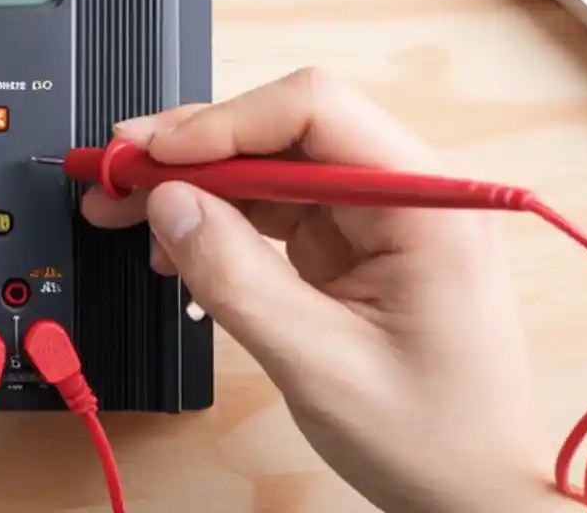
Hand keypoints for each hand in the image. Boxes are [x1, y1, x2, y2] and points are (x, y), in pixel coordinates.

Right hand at [84, 68, 578, 512]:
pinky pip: (273, 209)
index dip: (222, 123)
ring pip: (269, 167)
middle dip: (193, 151)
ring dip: (195, 185)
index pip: (314, 112)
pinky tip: (175, 241)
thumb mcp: (318, 361)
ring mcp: (377, 217)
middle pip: (283, 132)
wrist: (470, 491)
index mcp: (425, 205)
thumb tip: (168, 204)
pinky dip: (218, 220)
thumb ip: (236, 277)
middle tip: (116, 174)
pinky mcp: (353, 243)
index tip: (153, 155)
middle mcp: (405, 193)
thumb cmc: (431, 438)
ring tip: (126, 209)